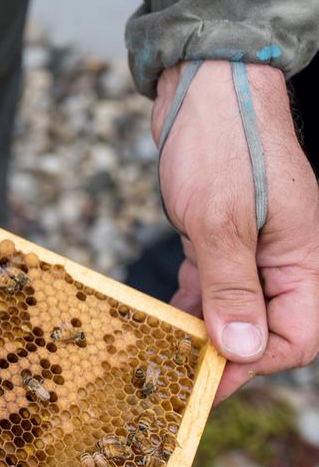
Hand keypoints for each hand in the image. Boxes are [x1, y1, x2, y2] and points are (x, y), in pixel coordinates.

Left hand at [153, 61, 318, 401]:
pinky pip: (213, 280)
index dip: (255, 363)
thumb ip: (231, 288)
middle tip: (178, 375)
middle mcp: (285, 255)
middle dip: (228, 352)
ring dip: (204, 328)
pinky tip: (164, 316)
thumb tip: (243, 349)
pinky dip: (191, 299)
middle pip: (266, 326)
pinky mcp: (222, 231)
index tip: (208, 382)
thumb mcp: (219, 222)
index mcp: (303, 257)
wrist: (203, 84)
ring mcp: (254, 243)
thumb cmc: (220, 143)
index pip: (296, 335)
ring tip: (165, 352)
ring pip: (235, 305)